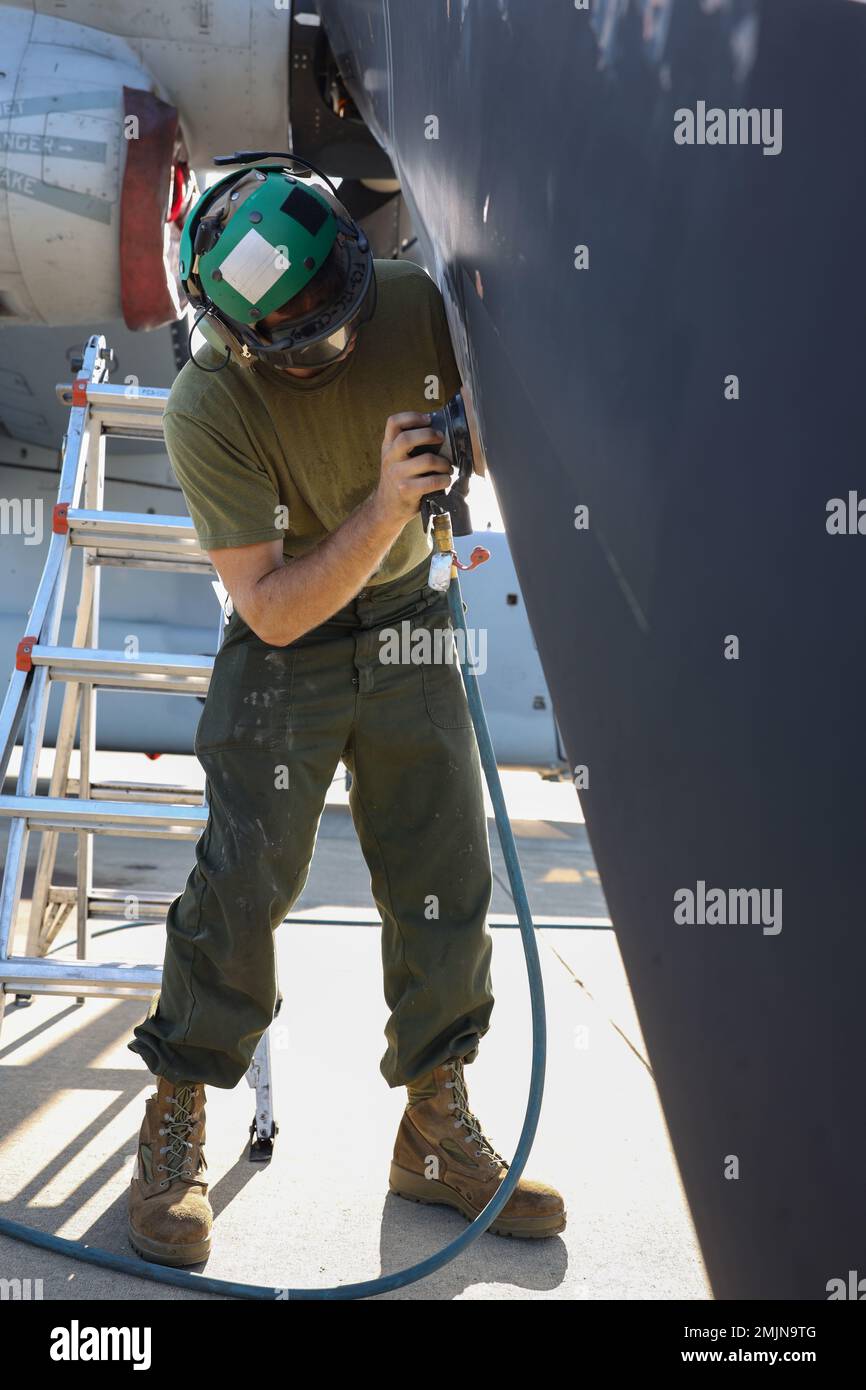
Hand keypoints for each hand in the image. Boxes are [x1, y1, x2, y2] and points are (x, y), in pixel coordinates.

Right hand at [372, 411, 452, 527]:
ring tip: (447, 467)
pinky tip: (445, 480)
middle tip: (441, 438)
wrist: (386, 508)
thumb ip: (408, 446)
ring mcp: (397, 475)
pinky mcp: (407, 491)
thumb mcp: (396, 459)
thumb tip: (438, 432)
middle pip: (407, 438)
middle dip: (429, 435)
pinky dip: (444, 479)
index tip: (428, 418)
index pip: (393, 423)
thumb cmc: (398, 480)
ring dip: (443, 462)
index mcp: (388, 447)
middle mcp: (390, 459)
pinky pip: (431, 481)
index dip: (411, 417)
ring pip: (426, 460)